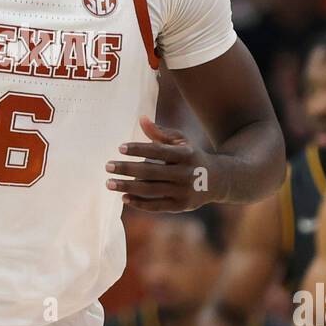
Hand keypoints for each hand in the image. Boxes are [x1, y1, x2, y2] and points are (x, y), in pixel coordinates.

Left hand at [106, 117, 220, 211]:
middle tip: (107, 166)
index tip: (119, 148)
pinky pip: (156, 206)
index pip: (158, 151)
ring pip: (150, 190)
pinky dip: (139, 203)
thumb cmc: (191, 156)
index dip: (139, 149)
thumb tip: (141, 119)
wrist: (218, 180)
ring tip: (109, 183)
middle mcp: (185, 173)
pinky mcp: (181, 206)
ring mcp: (183, 191)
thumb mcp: (180, 142)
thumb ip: (159, 133)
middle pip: (151, 172)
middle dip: (127, 169)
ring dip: (127, 187)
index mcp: (186, 154)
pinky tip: (124, 197)